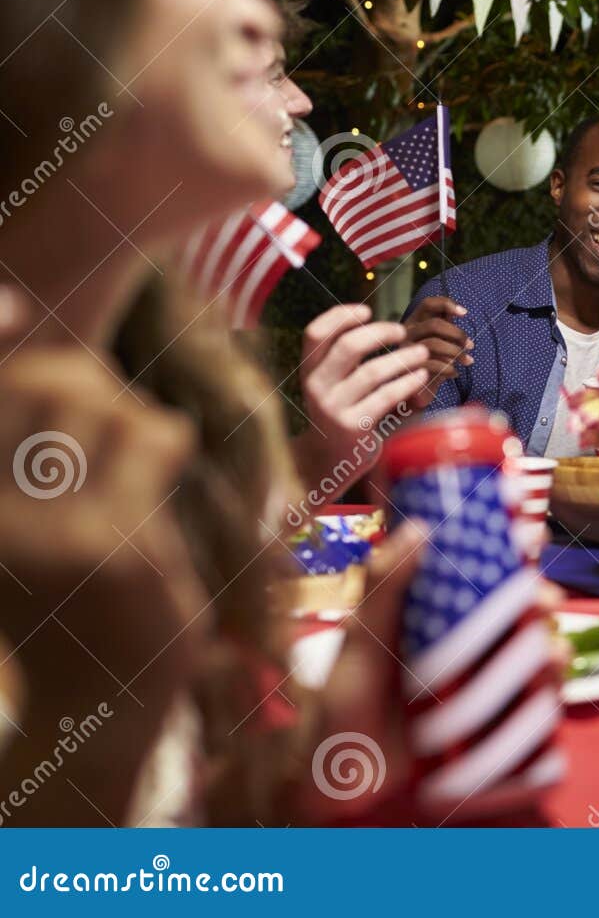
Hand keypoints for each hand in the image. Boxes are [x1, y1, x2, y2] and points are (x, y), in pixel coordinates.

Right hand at [0, 311, 207, 822]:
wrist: (95, 705)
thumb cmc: (60, 598)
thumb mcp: (14, 516)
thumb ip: (19, 436)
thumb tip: (14, 305)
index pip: (0, 384)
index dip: (32, 357)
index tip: (69, 373)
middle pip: (47, 379)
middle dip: (93, 382)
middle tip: (116, 422)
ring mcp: (47, 531)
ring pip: (103, 403)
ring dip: (135, 415)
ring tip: (143, 454)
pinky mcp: (113, 548)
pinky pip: (152, 438)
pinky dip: (169, 436)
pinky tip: (169, 465)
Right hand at [297, 305, 430, 482]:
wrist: (331, 459)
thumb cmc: (342, 409)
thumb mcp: (332, 381)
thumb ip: (343, 356)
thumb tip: (371, 318)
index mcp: (308, 370)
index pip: (315, 333)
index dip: (340, 316)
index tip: (367, 310)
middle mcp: (316, 387)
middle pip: (347, 347)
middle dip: (380, 333)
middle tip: (402, 330)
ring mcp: (333, 408)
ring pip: (372, 372)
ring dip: (403, 358)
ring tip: (421, 353)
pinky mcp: (352, 427)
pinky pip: (386, 397)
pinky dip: (408, 383)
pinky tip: (421, 375)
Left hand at [302, 524, 566, 820]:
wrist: (337, 776)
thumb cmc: (342, 700)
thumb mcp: (360, 639)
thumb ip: (385, 585)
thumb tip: (420, 525)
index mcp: (432, 610)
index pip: (479, 566)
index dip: (511, 546)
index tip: (532, 536)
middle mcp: (461, 639)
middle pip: (518, 608)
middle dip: (541, 599)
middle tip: (546, 602)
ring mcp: (477, 679)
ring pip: (532, 653)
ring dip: (552, 647)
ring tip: (554, 656)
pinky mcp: (488, 718)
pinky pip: (529, 701)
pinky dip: (548, 694)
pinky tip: (551, 693)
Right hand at [401, 295, 471, 409]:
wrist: (415, 390)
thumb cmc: (431, 361)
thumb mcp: (439, 340)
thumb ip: (446, 325)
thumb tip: (460, 311)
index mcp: (414, 321)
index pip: (428, 304)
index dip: (446, 304)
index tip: (465, 313)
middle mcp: (406, 332)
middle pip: (434, 324)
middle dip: (458, 334)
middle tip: (470, 345)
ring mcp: (404, 350)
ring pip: (434, 344)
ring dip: (457, 353)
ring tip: (467, 361)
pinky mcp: (407, 368)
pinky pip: (432, 364)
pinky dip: (449, 368)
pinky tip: (455, 373)